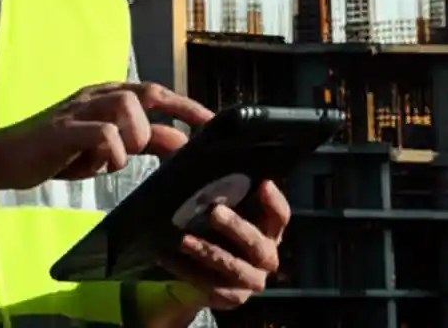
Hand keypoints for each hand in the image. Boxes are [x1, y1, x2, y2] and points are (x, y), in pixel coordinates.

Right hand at [0, 82, 214, 189]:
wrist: (6, 158)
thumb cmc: (58, 152)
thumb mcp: (108, 148)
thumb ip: (142, 142)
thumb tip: (181, 142)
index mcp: (106, 97)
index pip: (155, 93)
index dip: (185, 105)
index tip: (211, 122)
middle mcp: (95, 96)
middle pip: (146, 92)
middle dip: (175, 112)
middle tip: (190, 139)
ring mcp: (77, 110)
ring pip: (126, 105)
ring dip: (135, 134)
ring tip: (122, 157)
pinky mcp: (62, 129)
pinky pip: (101, 132)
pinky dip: (112, 150)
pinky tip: (104, 165)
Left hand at [160, 180, 290, 311]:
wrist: (206, 274)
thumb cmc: (217, 232)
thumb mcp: (223, 210)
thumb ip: (219, 189)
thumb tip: (190, 150)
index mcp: (269, 232)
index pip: (280, 217)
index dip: (274, 202)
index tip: (262, 183)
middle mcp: (266, 258)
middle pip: (257, 245)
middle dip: (236, 228)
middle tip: (214, 212)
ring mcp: (250, 280)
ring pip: (233, 268)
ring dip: (209, 252)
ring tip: (184, 240)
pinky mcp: (230, 297)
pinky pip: (208, 285)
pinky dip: (186, 270)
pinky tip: (166, 256)